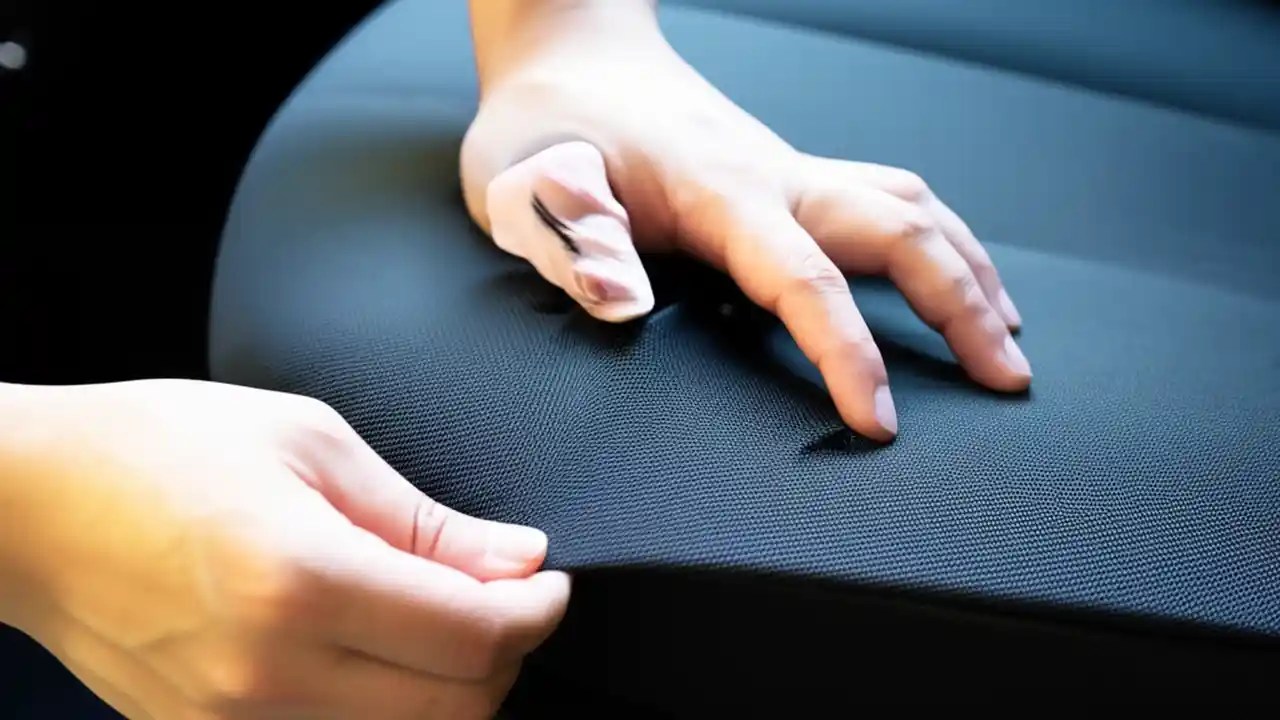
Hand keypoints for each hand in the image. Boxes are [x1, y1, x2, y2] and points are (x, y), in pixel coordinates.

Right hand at [0, 380, 567, 719]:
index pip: (474, 637)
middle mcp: (271, 672)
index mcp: (302, 579)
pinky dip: (387, 709)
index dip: (537, 613)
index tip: (549, 583)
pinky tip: (380, 652)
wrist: (31, 506)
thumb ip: (424, 518)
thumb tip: (516, 559)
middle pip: (457, 709)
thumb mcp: (309, 444)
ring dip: (453, 688)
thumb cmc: (159, 450)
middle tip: (507, 598)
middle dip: (509, 656)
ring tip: (443, 619)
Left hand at [462, 0, 1029, 441]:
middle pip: (901, 232)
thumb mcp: (526, 188)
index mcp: (718, 193)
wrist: (569, 58)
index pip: (805, 279)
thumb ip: (575, 242)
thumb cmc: (542, 130)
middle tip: (1009, 382)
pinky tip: (961, 274)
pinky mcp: (793, 175)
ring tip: (1010, 340)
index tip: (880, 421)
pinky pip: (893, 198)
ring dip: (971, 271)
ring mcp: (792, 171)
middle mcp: (776, 177)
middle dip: (963, 308)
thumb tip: (626, 305)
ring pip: (914, 209)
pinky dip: (943, 240)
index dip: (850, 353)